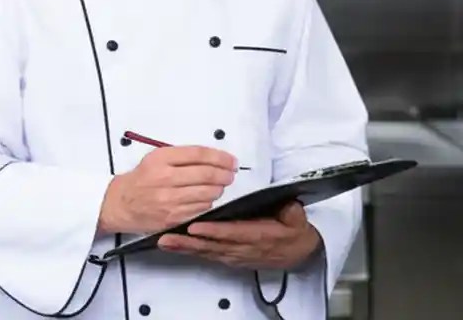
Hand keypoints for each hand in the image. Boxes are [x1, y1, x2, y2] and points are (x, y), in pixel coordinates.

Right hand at [98, 146, 237, 234]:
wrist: (119, 204)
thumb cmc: (140, 180)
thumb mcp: (155, 158)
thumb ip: (182, 156)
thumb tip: (213, 159)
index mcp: (161, 159)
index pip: (198, 154)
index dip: (220, 157)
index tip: (230, 160)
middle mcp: (165, 179)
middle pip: (207, 174)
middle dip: (224, 174)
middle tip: (230, 174)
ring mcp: (170, 200)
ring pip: (208, 193)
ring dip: (218, 189)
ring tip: (217, 187)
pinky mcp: (173, 218)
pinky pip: (201, 209)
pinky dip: (207, 203)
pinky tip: (204, 199)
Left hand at [156, 201, 320, 270]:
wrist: (297, 252)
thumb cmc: (293, 232)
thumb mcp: (297, 219)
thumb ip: (291, 211)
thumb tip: (288, 204)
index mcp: (260, 236)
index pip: (234, 234)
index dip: (214, 232)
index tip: (196, 227)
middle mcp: (244, 249)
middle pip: (214, 246)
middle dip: (190, 242)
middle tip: (168, 236)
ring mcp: (236, 255)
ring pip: (207, 252)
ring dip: (185, 248)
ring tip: (164, 241)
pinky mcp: (230, 258)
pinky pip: (208, 255)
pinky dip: (191, 251)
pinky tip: (175, 247)